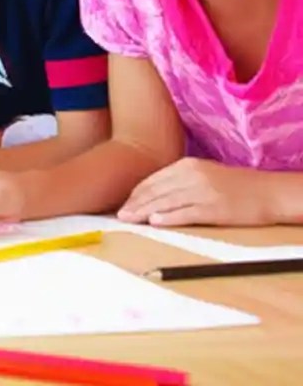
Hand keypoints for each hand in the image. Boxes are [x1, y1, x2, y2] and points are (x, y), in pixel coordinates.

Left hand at [118, 158, 278, 226]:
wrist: (268, 192)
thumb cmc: (234, 185)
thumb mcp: (204, 174)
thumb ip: (179, 180)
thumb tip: (152, 195)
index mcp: (187, 165)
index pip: (152, 180)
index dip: (135, 194)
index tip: (123, 204)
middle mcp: (193, 175)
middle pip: (155, 191)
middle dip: (135, 204)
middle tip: (119, 215)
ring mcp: (203, 191)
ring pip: (166, 202)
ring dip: (144, 212)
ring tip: (129, 220)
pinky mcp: (214, 208)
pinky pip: (186, 213)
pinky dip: (169, 217)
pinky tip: (155, 222)